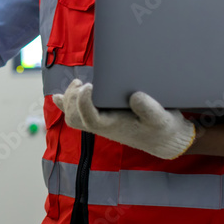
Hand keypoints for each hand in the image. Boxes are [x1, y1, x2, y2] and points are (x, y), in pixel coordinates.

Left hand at [52, 80, 195, 158]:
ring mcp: (100, 123)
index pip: (90, 118)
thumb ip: (150, 109)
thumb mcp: (163, 118)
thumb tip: (135, 96)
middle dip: (73, 99)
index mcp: (114, 127)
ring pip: (73, 117)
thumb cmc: (163, 128)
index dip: (84, 102)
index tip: (90, 85)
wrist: (165, 139)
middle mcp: (103, 127)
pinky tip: (59, 96)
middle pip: (75, 118)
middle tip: (82, 83)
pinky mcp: (101, 118)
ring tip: (76, 83)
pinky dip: (66, 103)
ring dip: (69, 99)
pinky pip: (77, 114)